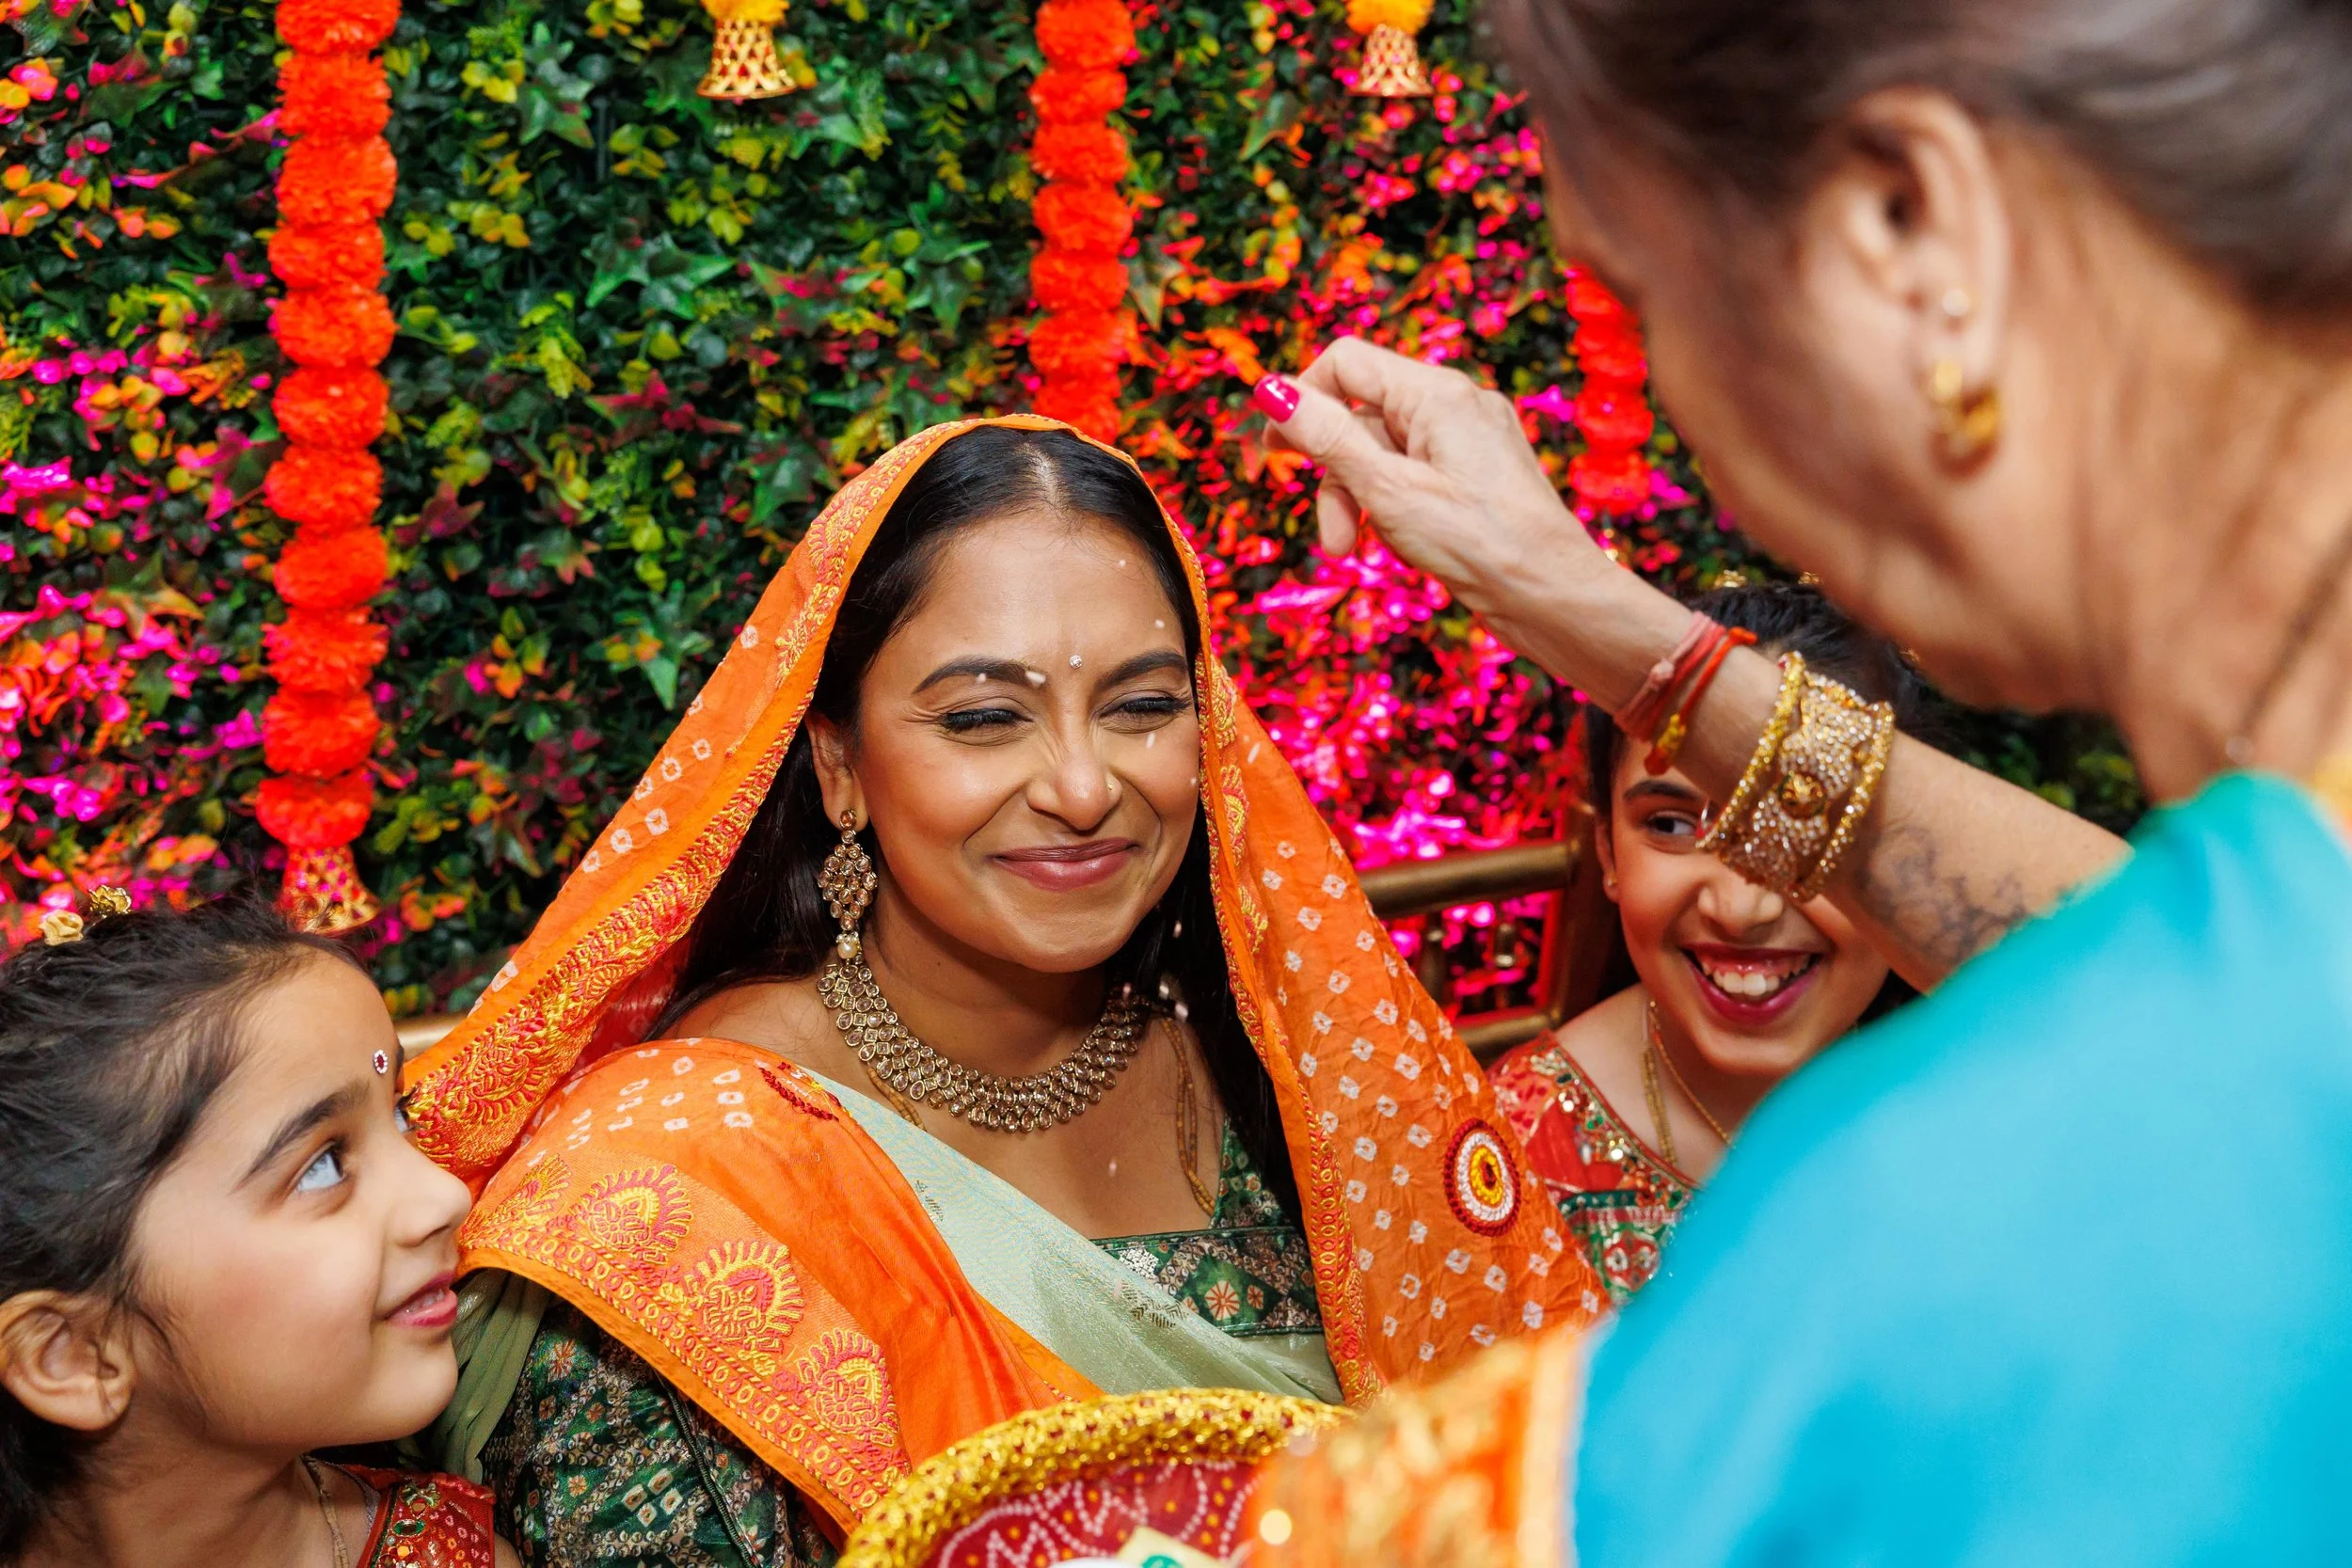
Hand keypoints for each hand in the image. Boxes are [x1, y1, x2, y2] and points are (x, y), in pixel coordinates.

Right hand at [1256, 338, 1608, 617]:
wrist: (1552, 597)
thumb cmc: (1478, 543)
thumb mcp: (1387, 490)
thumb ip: (1326, 438)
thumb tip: (1271, 391)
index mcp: (1437, 393)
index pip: (1345, 363)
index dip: (1301, 400)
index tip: (1273, 451)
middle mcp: (1457, 404)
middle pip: (1362, 417)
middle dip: (1336, 476)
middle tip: (1333, 538)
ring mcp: (1470, 439)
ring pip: (1385, 452)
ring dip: (1359, 500)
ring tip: (1358, 551)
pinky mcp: (1478, 474)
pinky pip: (1415, 473)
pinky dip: (1393, 505)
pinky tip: (1400, 544)